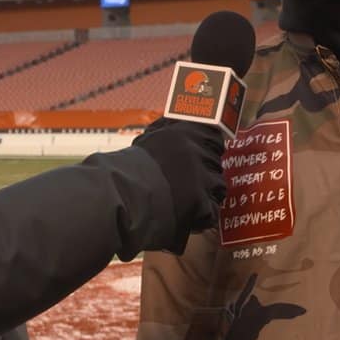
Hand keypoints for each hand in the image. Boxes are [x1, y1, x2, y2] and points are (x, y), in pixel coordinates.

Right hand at [132, 118, 226, 251]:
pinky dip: (201, 216)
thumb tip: (183, 124)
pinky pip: (211, 211)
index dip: (210, 148)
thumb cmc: (131, 168)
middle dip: (206, 174)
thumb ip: (171, 129)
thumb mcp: (151, 138)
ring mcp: (202, 177)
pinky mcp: (202, 202)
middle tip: (188, 183)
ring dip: (205, 195)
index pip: (214, 136)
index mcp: (187, 131)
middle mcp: (198, 150)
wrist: (122, 196)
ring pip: (218, 187)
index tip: (204, 155)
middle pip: (216, 163)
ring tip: (183, 200)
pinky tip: (183, 214)